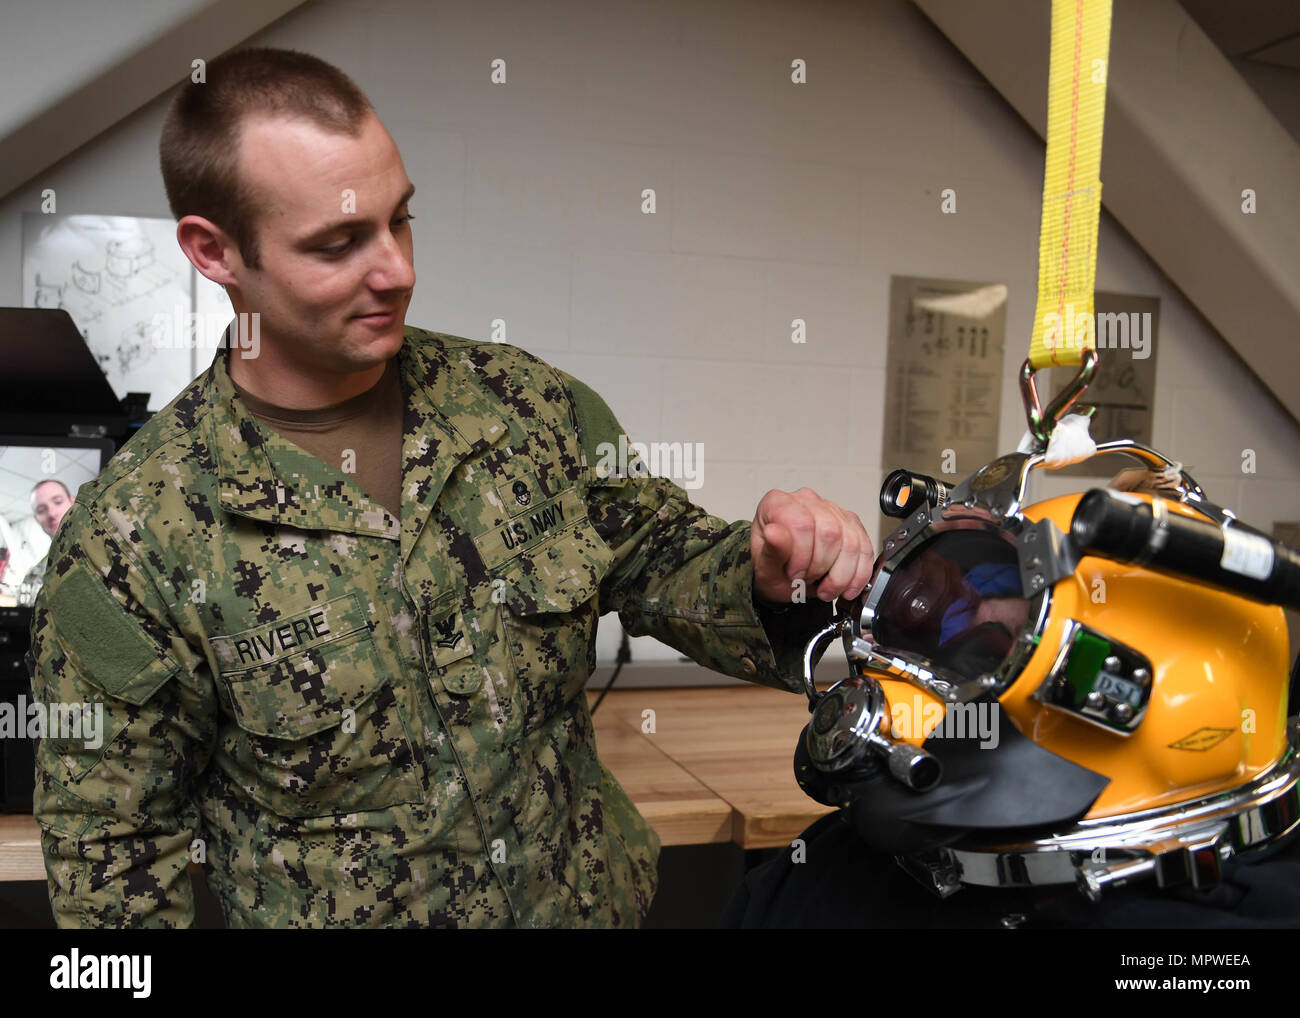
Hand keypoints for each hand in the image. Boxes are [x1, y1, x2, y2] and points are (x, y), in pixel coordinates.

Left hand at [751, 487, 874, 604]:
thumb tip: (773, 532)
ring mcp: (831, 510)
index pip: (801, 523)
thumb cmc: (772, 567)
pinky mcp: (850, 524)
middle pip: (830, 532)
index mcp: (778, 503)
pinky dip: (858, 574)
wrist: (784, 577)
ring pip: (851, 542)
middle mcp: (806, 501)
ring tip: (826, 588)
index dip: (801, 556)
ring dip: (841, 575)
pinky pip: (865, 548)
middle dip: (822, 567)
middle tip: (809, 581)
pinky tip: (845, 587)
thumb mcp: (765, 566)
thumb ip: (772, 550)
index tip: (794, 574)